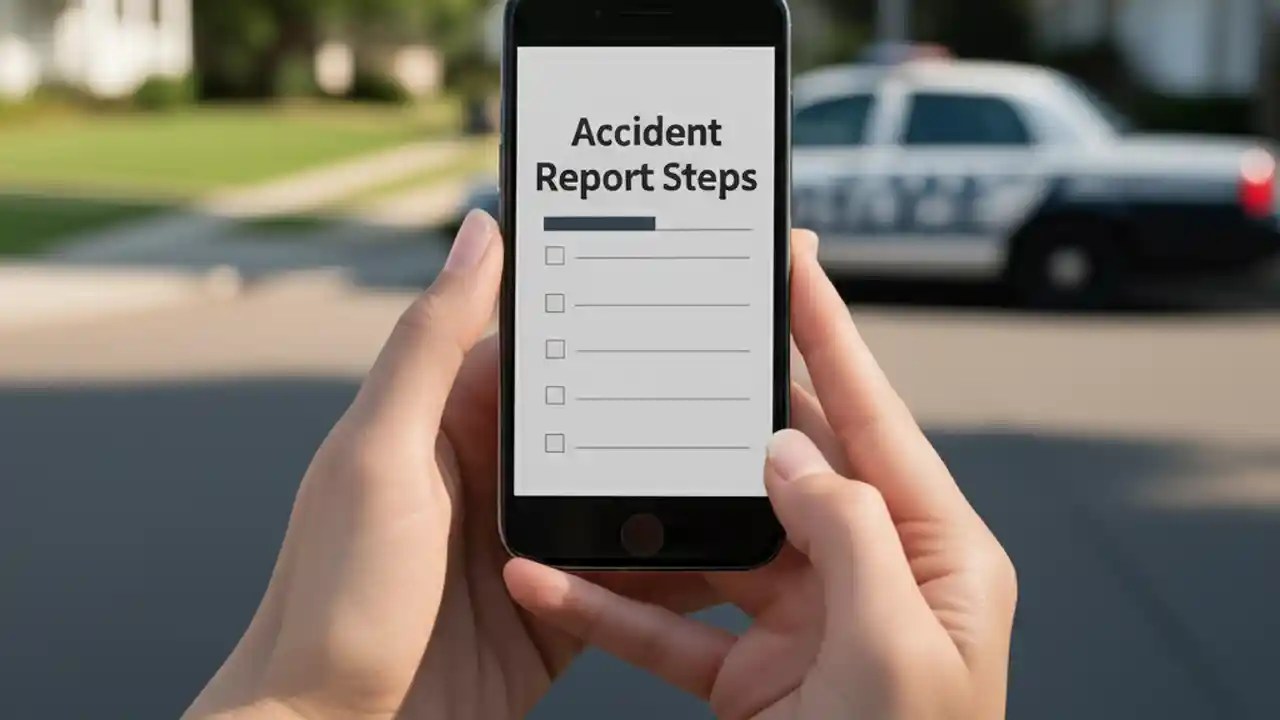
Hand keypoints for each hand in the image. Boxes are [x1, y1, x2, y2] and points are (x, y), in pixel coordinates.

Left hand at [185, 211, 717, 719]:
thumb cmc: (332, 596)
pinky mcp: (560, 604)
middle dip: (668, 392)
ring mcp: (531, 542)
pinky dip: (681, 557)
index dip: (607, 306)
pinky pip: (633, 570)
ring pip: (628, 490)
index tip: (678, 268)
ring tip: (760, 447)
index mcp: (447, 418)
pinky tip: (733, 540)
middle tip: (749, 360)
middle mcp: (494, 474)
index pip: (543, 344)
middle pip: (602, 417)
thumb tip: (477, 231)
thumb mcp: (380, 451)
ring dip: (684, 473)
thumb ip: (431, 343)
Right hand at [504, 230, 1017, 718]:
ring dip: (646, 516)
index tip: (793, 267)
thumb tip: (785, 447)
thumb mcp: (895, 647)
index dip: (830, 335)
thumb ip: (844, 529)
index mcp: (934, 555)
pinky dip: (612, 606)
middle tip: (672, 341)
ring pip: (713, 543)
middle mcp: (869, 574)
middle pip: (786, 464)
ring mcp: (807, 621)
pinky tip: (553, 581)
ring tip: (589, 462)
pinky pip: (671, 624)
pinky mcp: (750, 671)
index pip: (873, 418)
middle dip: (725, 409)